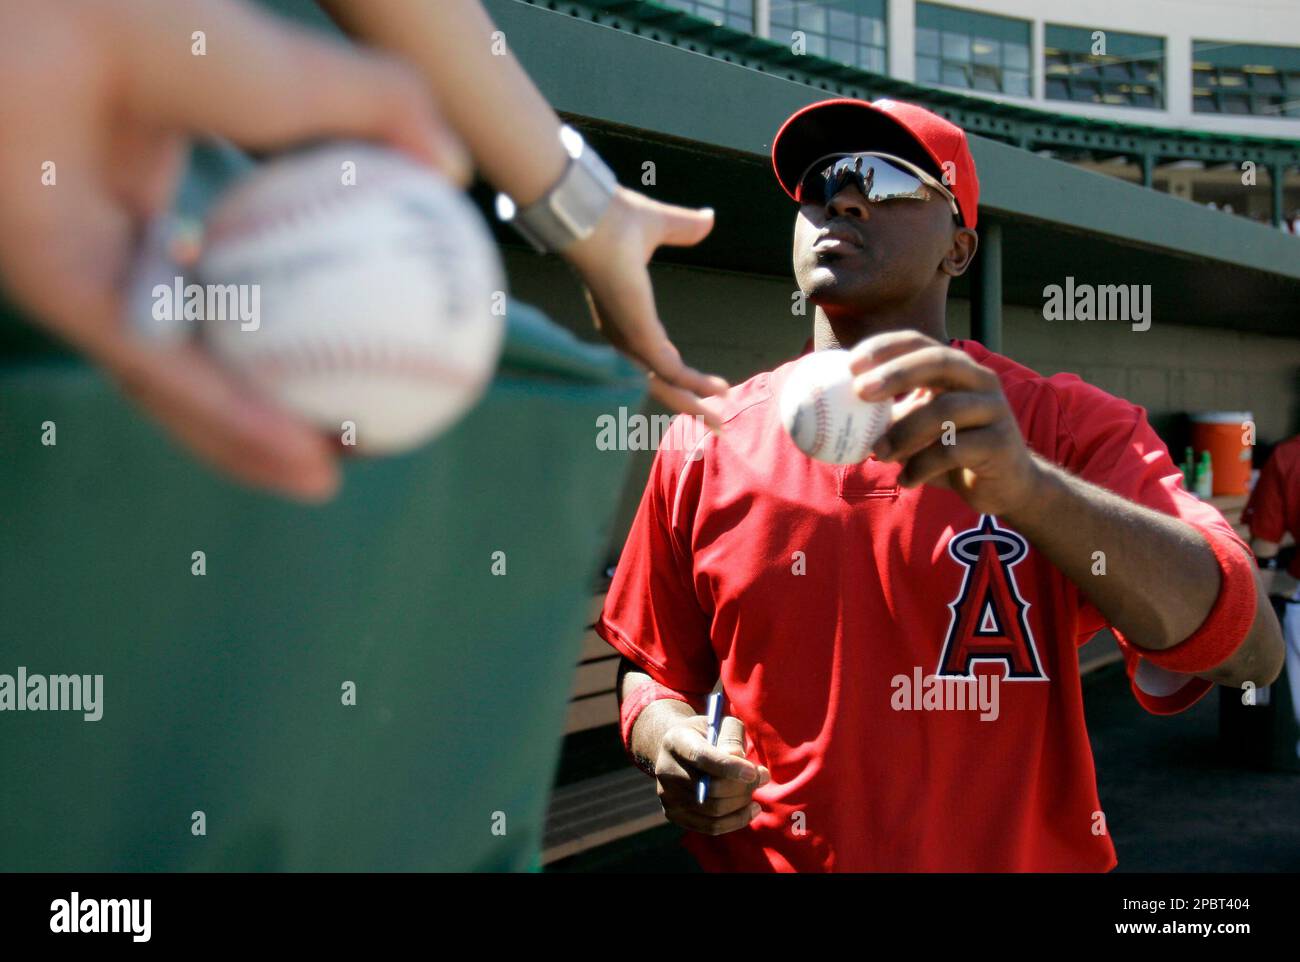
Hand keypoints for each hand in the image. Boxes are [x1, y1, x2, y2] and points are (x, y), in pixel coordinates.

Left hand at [0, 0, 467, 501]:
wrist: (69, 20)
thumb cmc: (179, 31)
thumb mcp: (310, 78)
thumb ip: (386, 112)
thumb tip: (457, 173)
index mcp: (175, 197)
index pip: (254, 284)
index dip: (323, 329)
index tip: (391, 354)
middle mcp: (131, 244)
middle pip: (217, 348)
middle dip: (282, 406)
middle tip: (356, 435)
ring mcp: (98, 275)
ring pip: (183, 379)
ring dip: (255, 440)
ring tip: (331, 474)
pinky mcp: (66, 298)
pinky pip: (159, 372)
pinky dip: (230, 419)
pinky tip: (298, 455)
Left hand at [565, 187, 730, 429]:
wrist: (590, 214)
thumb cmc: (612, 218)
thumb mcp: (659, 226)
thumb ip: (684, 228)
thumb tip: (708, 218)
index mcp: (622, 315)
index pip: (654, 356)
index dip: (680, 373)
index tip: (706, 386)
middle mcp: (621, 334)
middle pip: (657, 379)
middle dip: (688, 401)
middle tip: (715, 420)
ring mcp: (627, 337)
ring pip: (663, 382)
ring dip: (692, 401)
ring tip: (720, 418)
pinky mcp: (636, 335)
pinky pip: (668, 368)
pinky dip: (692, 383)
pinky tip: (715, 391)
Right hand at [653, 715, 769, 835]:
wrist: (678, 751)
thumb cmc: (707, 735)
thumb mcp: (720, 724)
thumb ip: (732, 736)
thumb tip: (738, 758)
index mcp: (676, 741)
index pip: (701, 757)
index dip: (730, 767)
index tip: (754, 772)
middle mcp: (666, 769)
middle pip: (710, 789)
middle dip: (742, 787)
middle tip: (761, 778)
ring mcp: (667, 795)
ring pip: (713, 811)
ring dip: (741, 805)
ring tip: (755, 795)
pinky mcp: (673, 814)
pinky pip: (710, 827)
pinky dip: (736, 821)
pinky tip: (750, 810)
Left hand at [848, 330, 1043, 516]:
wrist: (1005, 486)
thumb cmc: (951, 452)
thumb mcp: (916, 429)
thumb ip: (888, 416)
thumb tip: (834, 413)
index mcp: (955, 370)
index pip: (919, 342)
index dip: (885, 347)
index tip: (850, 364)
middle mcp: (979, 381)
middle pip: (939, 361)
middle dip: (896, 373)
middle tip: (860, 391)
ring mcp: (994, 409)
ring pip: (945, 409)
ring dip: (903, 432)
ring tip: (878, 454)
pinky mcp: (1000, 443)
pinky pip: (954, 449)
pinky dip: (922, 465)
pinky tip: (905, 480)